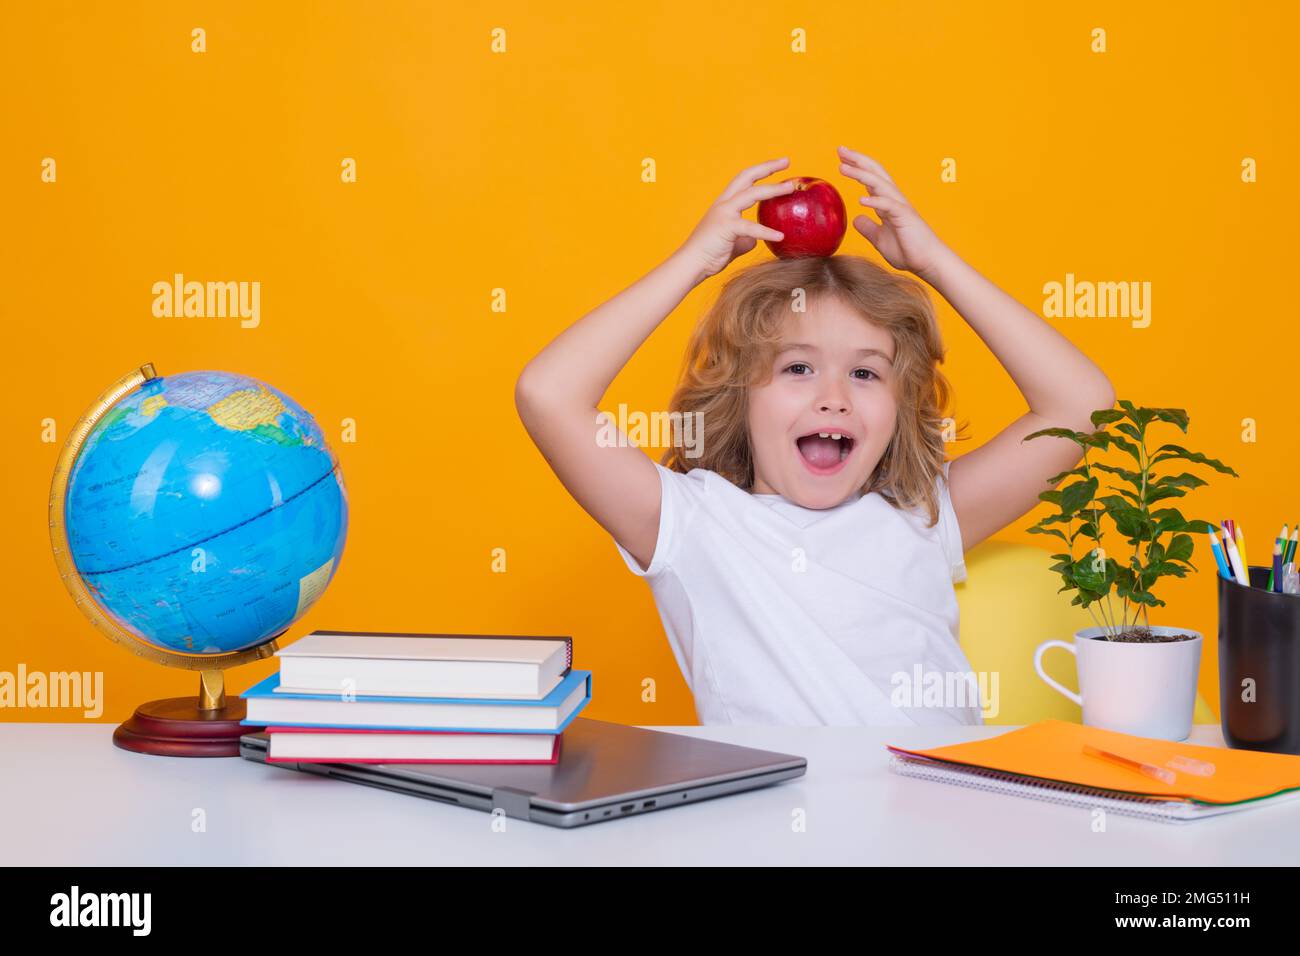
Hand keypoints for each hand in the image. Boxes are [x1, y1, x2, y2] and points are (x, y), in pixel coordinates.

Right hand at [674, 158, 795, 281]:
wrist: (691, 264)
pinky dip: (767, 231)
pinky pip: (751, 227)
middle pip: (747, 177)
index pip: (744, 180)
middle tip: (787, 160)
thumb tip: (756, 240)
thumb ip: (745, 238)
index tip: (779, 165)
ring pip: (752, 194)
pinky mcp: (726, 227)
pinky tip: (780, 236)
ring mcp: (724, 213)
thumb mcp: (732, 243)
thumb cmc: (709, 255)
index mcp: (725, 205)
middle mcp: (724, 204)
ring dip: (773, 189)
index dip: (762, 171)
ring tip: (790, 188)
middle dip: (768, 167)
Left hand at [838, 145, 948, 279]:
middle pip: (875, 173)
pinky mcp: (905, 217)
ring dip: (861, 174)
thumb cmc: (908, 250)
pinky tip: (861, 200)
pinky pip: (888, 205)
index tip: (841, 158)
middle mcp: (894, 200)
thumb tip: (856, 219)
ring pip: (879, 184)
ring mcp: (900, 206)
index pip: (870, 179)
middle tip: (841, 149)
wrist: (928, 262)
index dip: (857, 167)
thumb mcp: (880, 239)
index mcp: (888, 203)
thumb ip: (868, 228)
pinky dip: (875, 201)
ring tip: (843, 167)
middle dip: (857, 160)